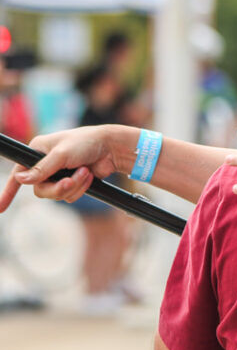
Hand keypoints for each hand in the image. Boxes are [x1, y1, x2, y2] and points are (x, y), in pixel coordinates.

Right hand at [0, 126, 116, 211]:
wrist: (112, 148)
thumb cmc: (87, 142)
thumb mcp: (62, 154)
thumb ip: (42, 169)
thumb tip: (21, 180)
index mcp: (38, 151)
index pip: (19, 173)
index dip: (9, 191)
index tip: (1, 207)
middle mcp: (46, 164)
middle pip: (40, 190)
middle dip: (57, 188)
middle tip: (69, 181)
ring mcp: (60, 174)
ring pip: (56, 195)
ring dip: (73, 186)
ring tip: (85, 172)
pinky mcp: (73, 182)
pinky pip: (70, 195)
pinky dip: (81, 188)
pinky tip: (90, 176)